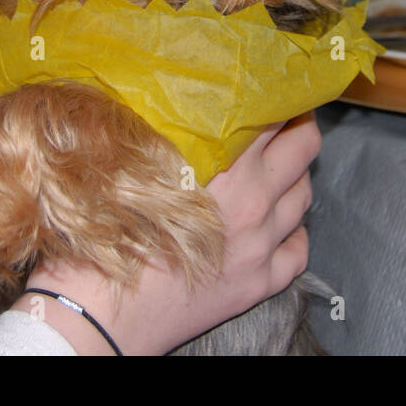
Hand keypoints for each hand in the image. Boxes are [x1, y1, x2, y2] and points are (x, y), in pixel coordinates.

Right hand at [7, 110, 319, 354]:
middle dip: (297, 128)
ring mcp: (261, 247)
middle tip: (281, 121)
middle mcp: (254, 204)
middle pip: (304, 149)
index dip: (274, 96)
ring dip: (294, 177)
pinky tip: (275, 226)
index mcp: (226, 168)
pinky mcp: (259, 284)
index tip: (268, 88)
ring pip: (304, 198)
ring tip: (275, 169)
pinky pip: (299, 250)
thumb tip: (176, 100)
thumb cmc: (108, 235)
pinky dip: (293, 233)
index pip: (272, 114)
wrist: (101, 316)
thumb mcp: (133, 167)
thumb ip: (165, 133)